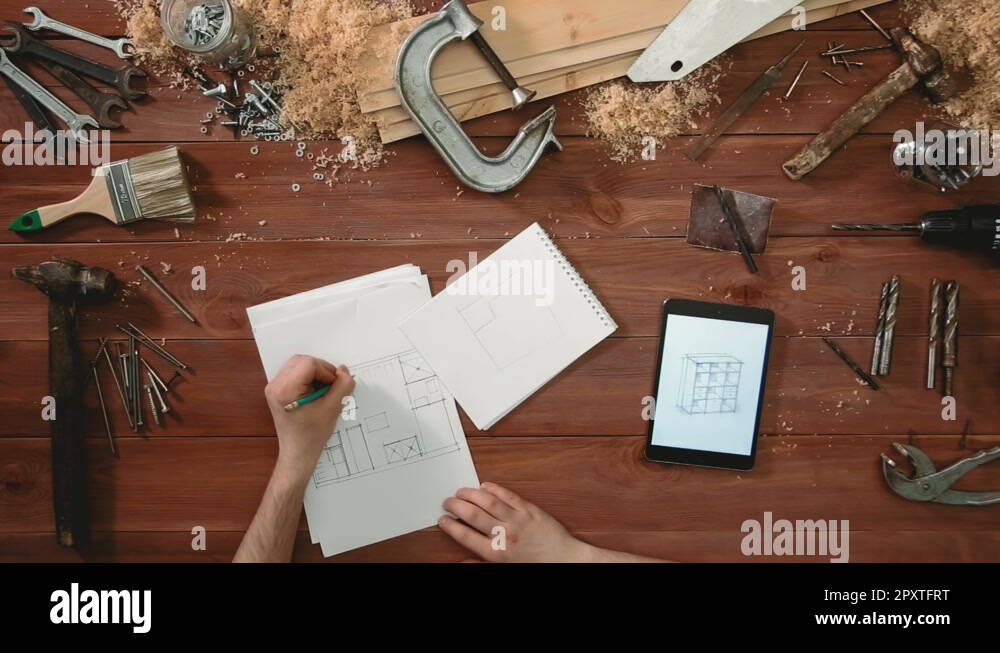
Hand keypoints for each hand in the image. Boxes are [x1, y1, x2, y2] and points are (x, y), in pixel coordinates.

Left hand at [264, 355, 355, 481]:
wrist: (298, 452)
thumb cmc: (311, 435)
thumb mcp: (332, 409)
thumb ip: (342, 386)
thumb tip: (344, 371)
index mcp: (285, 390)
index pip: (309, 364)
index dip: (327, 372)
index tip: (333, 386)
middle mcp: (275, 386)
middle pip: (302, 360)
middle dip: (321, 370)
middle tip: (330, 387)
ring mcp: (274, 387)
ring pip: (299, 364)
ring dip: (315, 373)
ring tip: (322, 391)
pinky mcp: (278, 390)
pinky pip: (295, 372)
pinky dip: (309, 378)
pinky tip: (315, 392)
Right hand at [439, 482, 592, 561]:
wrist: (565, 560)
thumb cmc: (536, 566)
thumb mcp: (505, 568)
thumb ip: (482, 564)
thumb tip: (463, 562)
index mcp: (496, 553)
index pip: (466, 536)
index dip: (450, 526)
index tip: (443, 519)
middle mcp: (504, 534)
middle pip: (472, 515)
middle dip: (456, 506)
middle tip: (448, 502)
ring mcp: (517, 520)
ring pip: (487, 501)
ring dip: (470, 494)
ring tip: (461, 491)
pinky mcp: (529, 510)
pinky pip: (508, 495)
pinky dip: (494, 489)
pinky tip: (484, 486)